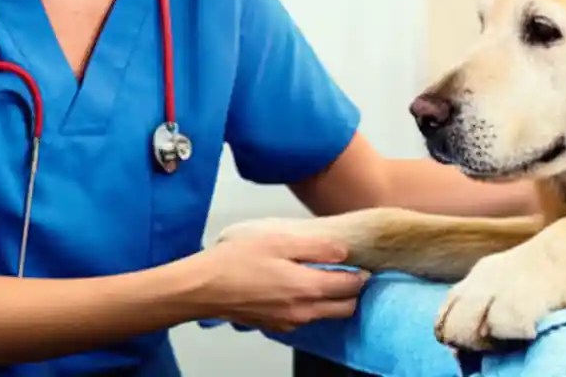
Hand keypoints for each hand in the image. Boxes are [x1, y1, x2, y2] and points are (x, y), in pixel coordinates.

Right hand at [193, 231, 369, 332]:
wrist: (202, 287)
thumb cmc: (236, 260)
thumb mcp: (278, 240)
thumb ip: (316, 247)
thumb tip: (343, 252)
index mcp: (307, 288)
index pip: (350, 287)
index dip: (361, 275)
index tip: (363, 264)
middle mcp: (303, 311)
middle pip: (345, 309)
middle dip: (353, 292)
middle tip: (350, 272)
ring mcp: (289, 321)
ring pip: (325, 315)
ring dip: (334, 300)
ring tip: (326, 277)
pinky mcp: (275, 325)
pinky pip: (305, 318)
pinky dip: (313, 306)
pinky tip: (301, 288)